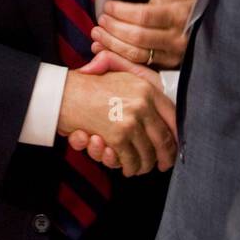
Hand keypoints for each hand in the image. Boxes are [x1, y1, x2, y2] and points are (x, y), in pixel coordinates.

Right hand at [57, 63, 176, 175]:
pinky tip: (126, 168)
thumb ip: (139, 76)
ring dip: (144, 165)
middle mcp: (143, 103)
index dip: (176, 135)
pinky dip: (128, 168)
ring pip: (147, 154)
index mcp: (147, 87)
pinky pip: (130, 161)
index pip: (173, 116)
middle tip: (163, 165)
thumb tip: (162, 92)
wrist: (64, 94)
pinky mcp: (117, 137)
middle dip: (165, 157)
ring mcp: (131, 121)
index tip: (175, 145)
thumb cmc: (89, 85)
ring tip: (138, 167)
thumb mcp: (118, 71)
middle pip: (164, 139)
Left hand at [91, 0, 193, 69]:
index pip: (144, 15)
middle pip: (137, 37)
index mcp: (179, 15)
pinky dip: (117, 58)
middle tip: (100, 21)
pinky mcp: (168, 68)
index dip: (121, 12)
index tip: (108, 7)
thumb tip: (132, 11)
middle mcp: (177, 39)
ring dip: (111, 45)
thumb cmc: (189, 7)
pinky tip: (104, 50)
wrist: (212, 28)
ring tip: (97, 35)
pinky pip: (138, 65)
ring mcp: (173, 56)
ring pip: (135, 54)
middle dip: (113, 29)